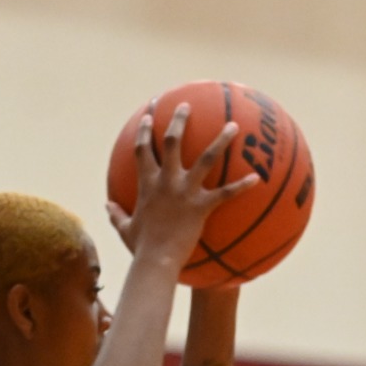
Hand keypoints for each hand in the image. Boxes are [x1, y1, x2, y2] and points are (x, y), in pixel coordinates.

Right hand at [107, 105, 259, 264]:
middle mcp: (166, 181)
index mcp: (147, 184)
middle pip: (173, 142)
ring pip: (206, 159)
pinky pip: (226, 193)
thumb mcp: (125, 229)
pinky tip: (257, 178)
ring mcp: (185, 192)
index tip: (150, 116)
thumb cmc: (141, 248)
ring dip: (220, 140)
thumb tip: (107, 205)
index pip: (143, 150)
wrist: (156, 260)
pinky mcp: (201, 207)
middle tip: (186, 105)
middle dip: (179, 120)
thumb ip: (116, 214)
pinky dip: (242, 186)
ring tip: (234, 126)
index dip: (146, 131)